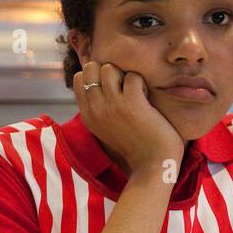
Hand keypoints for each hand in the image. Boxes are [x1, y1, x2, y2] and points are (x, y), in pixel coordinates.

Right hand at [74, 60, 184, 175]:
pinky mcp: (132, 102)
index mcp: (87, 115)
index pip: (79, 79)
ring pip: (109, 68)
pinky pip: (132, 76)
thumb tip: (99, 79)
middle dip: (108, 71)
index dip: (96, 76)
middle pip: (91, 68)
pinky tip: (145, 98)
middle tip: (122, 87)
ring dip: (124, 75)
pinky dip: (141, 83)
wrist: (152, 164)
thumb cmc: (134, 144)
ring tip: (134, 91)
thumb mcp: (106, 127)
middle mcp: (95, 109)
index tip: (111, 88)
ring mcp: (112, 105)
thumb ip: (98, 107)